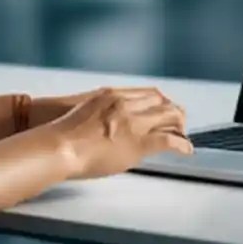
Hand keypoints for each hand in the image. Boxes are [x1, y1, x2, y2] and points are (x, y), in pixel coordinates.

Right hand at [50, 88, 192, 179]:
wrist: (57, 146)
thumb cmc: (62, 134)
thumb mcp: (84, 110)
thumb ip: (101, 110)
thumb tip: (109, 121)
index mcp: (113, 95)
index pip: (147, 93)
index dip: (160, 101)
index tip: (164, 107)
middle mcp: (127, 105)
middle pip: (161, 102)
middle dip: (173, 111)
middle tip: (179, 121)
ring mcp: (134, 123)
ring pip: (168, 117)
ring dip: (179, 125)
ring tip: (184, 134)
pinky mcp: (138, 143)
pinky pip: (168, 140)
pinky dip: (181, 144)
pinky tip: (185, 149)